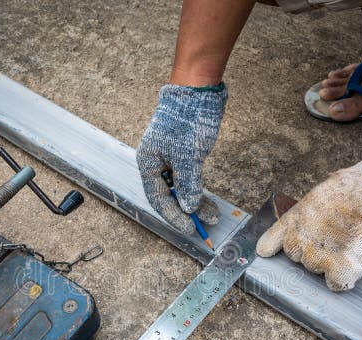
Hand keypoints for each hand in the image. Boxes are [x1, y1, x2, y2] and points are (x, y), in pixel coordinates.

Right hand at [136, 84, 226, 233]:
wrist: (198, 90)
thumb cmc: (187, 120)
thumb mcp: (188, 157)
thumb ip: (188, 184)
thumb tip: (189, 208)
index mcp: (149, 162)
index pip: (158, 198)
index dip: (174, 215)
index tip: (189, 227)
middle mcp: (157, 162)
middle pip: (170, 195)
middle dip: (187, 211)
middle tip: (204, 224)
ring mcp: (171, 157)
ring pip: (181, 187)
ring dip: (195, 201)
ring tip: (213, 215)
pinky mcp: (184, 152)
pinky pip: (189, 177)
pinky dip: (197, 189)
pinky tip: (207, 199)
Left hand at [256, 150, 361, 290]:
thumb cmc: (360, 189)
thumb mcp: (326, 192)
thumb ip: (313, 212)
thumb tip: (316, 221)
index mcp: (296, 217)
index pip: (273, 239)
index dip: (271, 246)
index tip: (266, 253)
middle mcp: (301, 239)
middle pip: (298, 258)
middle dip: (313, 251)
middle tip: (335, 239)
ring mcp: (318, 256)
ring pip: (317, 270)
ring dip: (331, 263)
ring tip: (351, 244)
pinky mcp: (339, 269)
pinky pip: (336, 283)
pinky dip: (345, 278)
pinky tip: (356, 262)